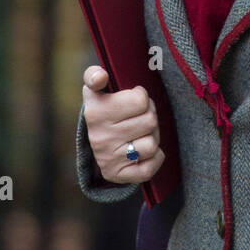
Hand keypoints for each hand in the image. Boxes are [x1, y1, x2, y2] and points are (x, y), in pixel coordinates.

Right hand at [81, 65, 165, 183]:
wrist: (96, 143)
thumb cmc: (104, 109)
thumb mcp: (96, 90)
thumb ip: (95, 75)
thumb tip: (101, 75)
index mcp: (95, 112)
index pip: (140, 100)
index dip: (142, 98)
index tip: (133, 98)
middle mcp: (99, 136)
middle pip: (150, 121)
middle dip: (149, 116)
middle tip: (139, 117)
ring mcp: (108, 158)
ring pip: (151, 144)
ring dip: (152, 137)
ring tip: (140, 133)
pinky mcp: (117, 175)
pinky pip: (149, 168)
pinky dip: (154, 158)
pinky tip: (144, 151)